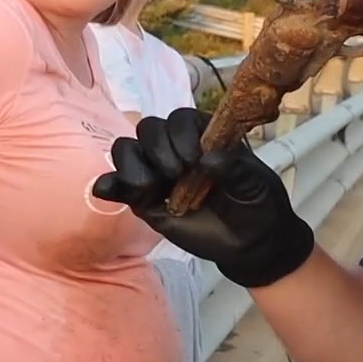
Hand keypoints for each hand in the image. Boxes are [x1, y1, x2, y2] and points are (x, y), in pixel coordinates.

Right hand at [91, 107, 315, 287]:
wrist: (252, 242)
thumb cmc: (256, 203)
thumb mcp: (254, 184)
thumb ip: (234, 169)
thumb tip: (208, 160)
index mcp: (203, 136)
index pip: (180, 119)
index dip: (181, 133)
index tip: (196, 159)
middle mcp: (176, 149)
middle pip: (149, 129)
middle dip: (158, 147)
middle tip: (178, 174)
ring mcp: (158, 174)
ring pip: (128, 151)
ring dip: (132, 163)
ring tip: (151, 187)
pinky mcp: (145, 201)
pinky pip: (119, 187)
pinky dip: (109, 184)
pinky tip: (106, 189)